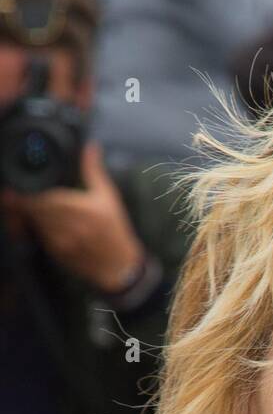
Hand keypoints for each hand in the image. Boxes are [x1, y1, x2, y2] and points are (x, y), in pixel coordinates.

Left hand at [0, 139, 146, 292]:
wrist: (120, 266)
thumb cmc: (115, 230)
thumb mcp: (109, 198)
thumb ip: (94, 171)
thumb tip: (91, 146)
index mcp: (82, 210)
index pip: (45, 200)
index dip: (26, 196)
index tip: (15, 189)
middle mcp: (71, 227)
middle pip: (36, 212)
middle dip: (23, 204)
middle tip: (11, 196)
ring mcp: (64, 243)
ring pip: (36, 225)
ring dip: (28, 216)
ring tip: (21, 207)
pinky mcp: (59, 255)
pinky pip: (41, 238)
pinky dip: (36, 229)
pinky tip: (39, 223)